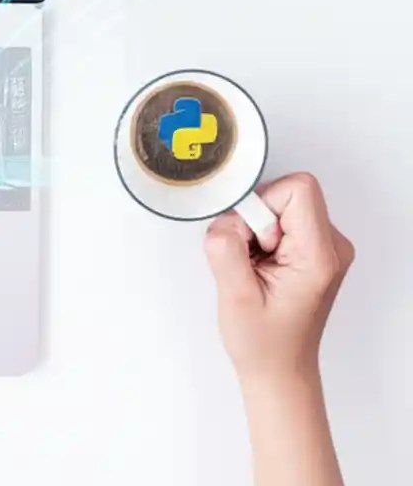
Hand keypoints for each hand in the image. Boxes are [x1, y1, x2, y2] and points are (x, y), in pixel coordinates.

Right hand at [203, 172, 354, 382]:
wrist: (279, 368)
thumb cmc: (264, 342)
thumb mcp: (235, 295)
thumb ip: (226, 248)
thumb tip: (226, 217)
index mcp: (320, 255)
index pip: (297, 190)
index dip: (262, 207)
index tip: (253, 242)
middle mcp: (331, 246)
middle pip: (286, 195)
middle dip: (255, 221)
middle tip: (251, 260)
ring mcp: (324, 247)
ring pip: (280, 205)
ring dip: (255, 231)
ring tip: (255, 268)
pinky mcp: (311, 248)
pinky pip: (279, 220)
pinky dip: (259, 238)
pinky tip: (259, 268)